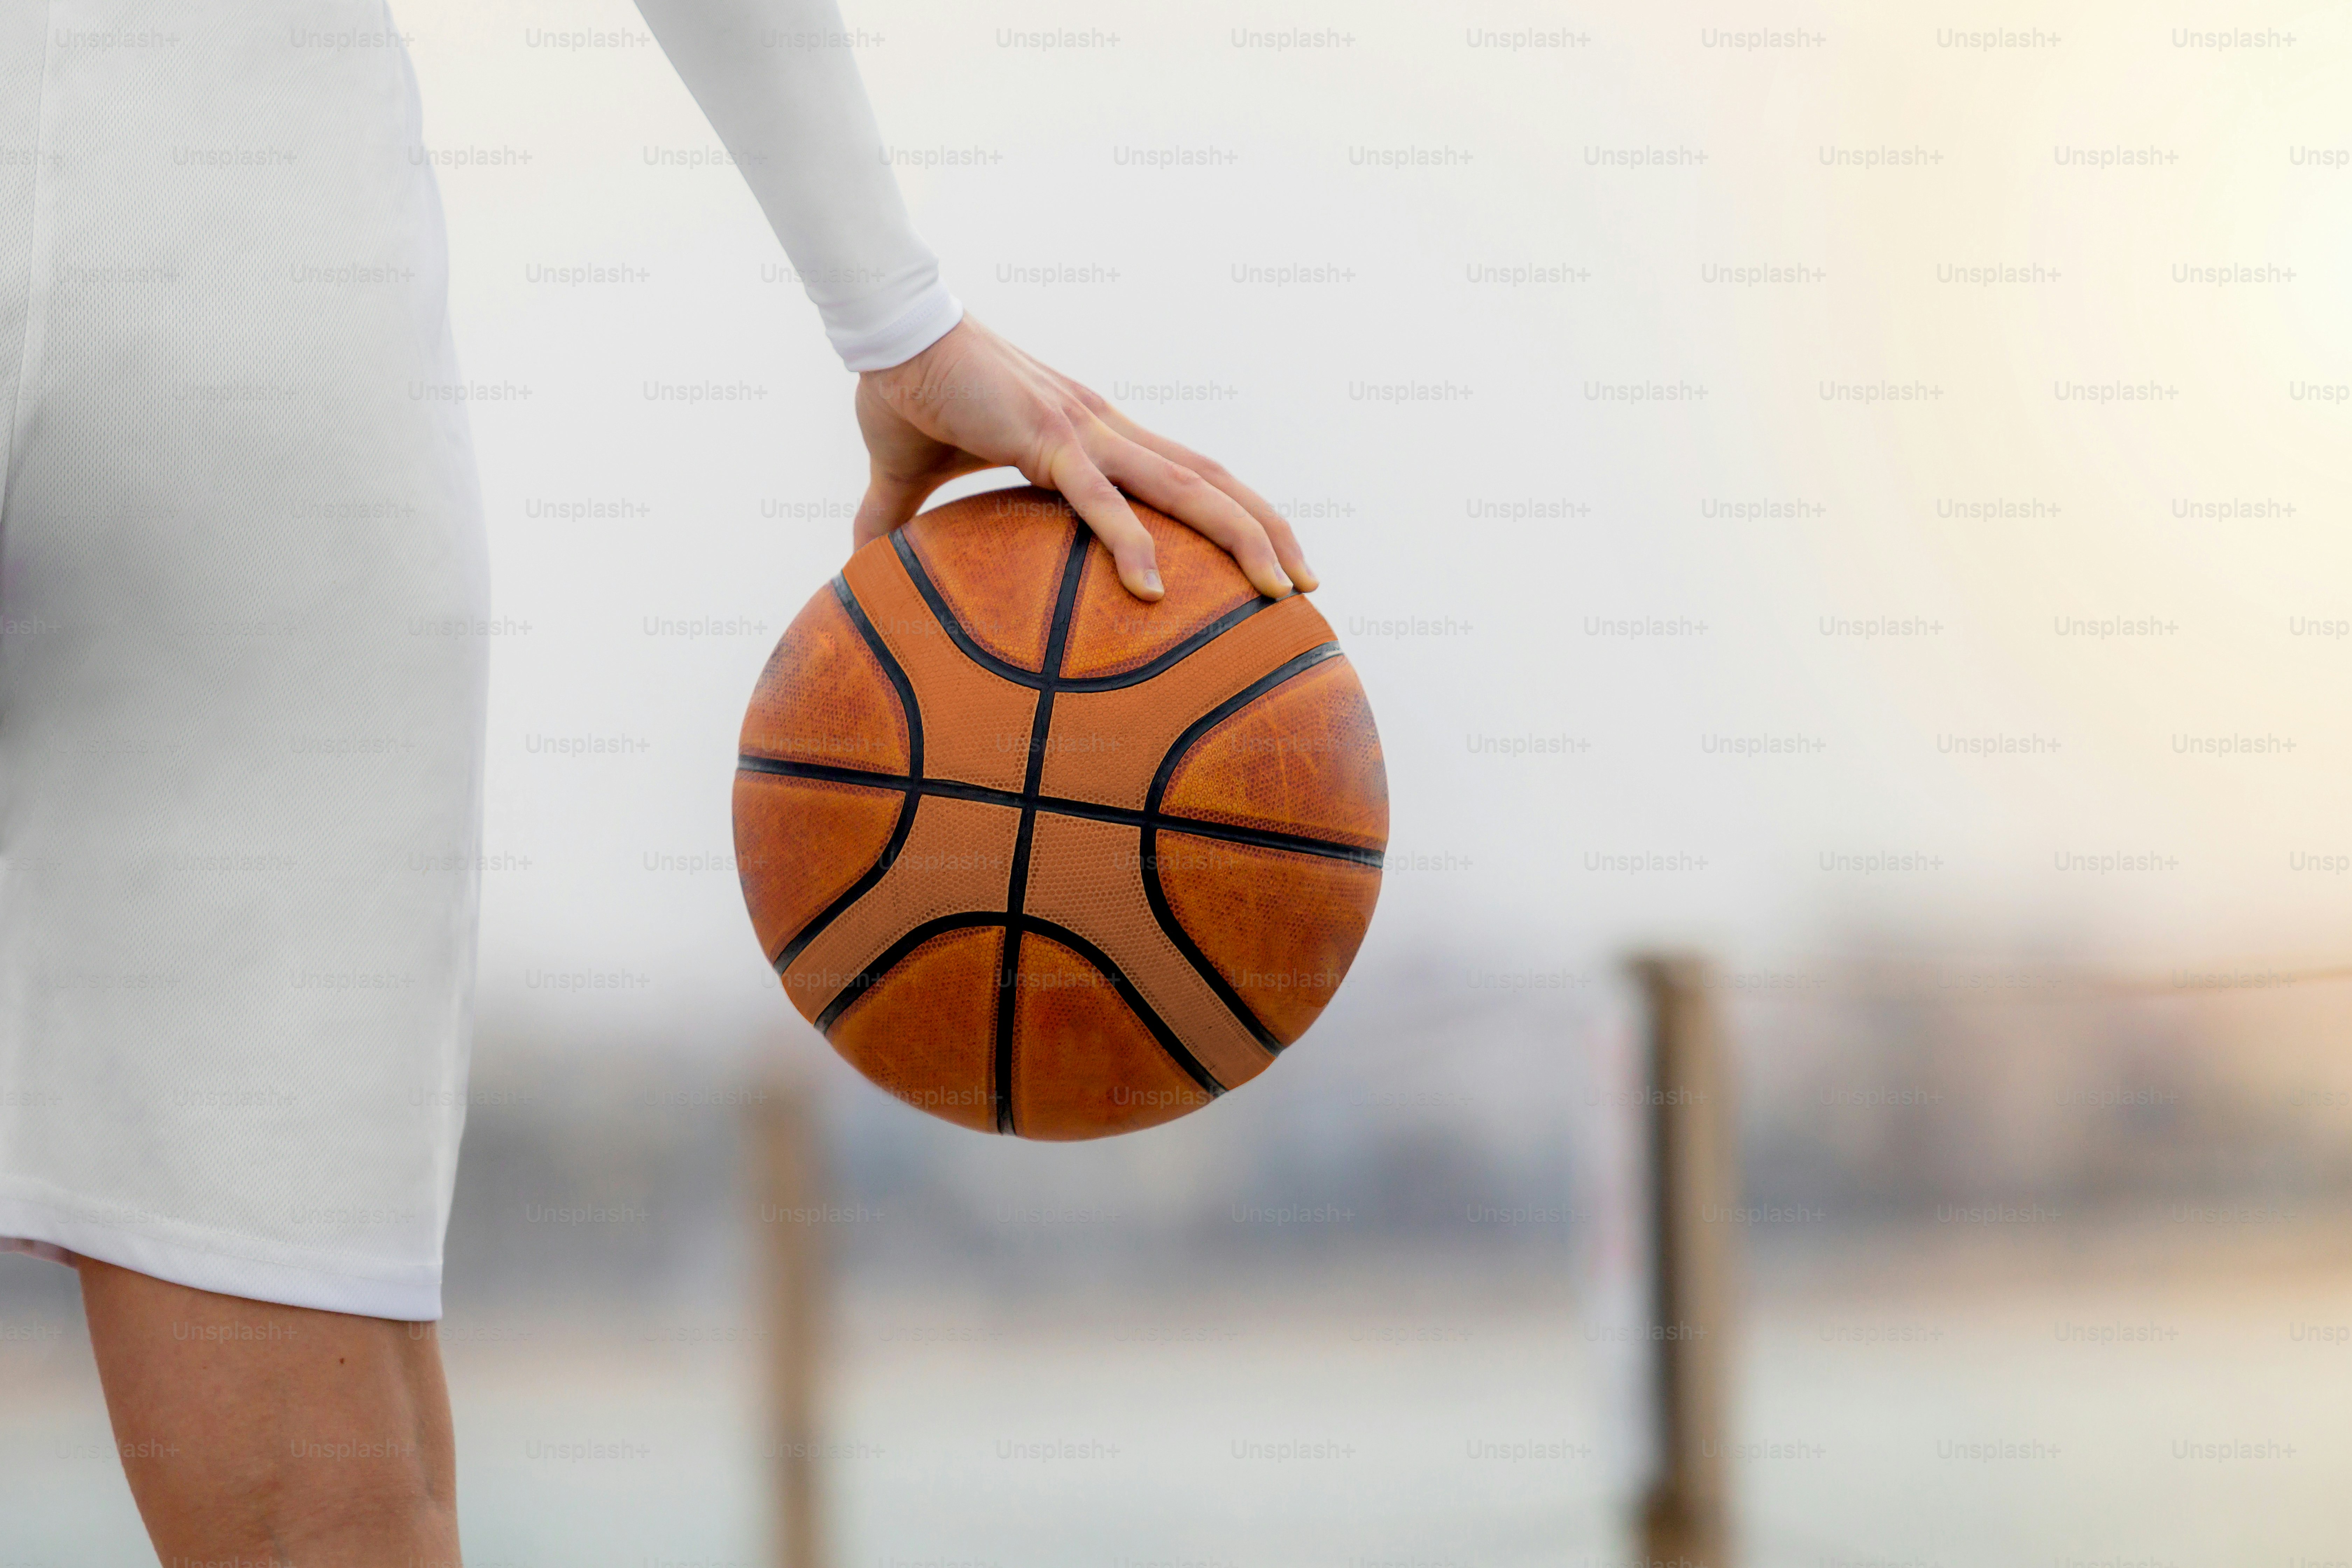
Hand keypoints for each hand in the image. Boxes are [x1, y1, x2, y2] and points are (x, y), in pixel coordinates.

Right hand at [849, 315, 1315, 601]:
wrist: (886, 334)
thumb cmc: (907, 393)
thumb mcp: (908, 477)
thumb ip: (896, 523)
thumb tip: (861, 566)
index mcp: (1092, 437)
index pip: (1186, 475)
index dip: (1235, 515)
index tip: (1267, 563)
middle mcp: (1106, 430)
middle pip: (1213, 482)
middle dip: (1270, 533)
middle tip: (1308, 589)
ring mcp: (1084, 432)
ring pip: (1187, 488)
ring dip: (1242, 539)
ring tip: (1282, 591)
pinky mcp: (1046, 439)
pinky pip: (1100, 500)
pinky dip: (1133, 544)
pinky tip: (1155, 590)